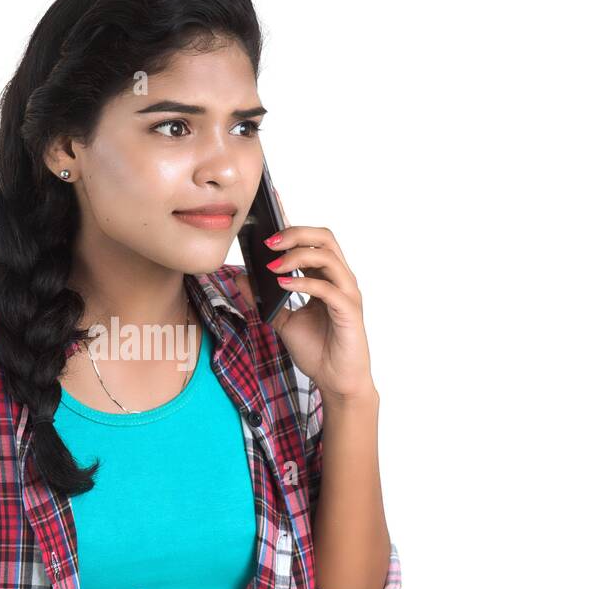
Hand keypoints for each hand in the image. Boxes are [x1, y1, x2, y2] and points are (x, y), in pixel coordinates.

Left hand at [234, 189, 377, 402]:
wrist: (337, 382)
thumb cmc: (318, 350)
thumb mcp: (281, 321)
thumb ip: (264, 298)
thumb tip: (240, 276)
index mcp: (326, 277)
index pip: (311, 239)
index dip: (292, 221)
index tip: (270, 206)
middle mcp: (340, 279)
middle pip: (324, 237)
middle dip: (294, 233)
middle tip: (267, 242)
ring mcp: (347, 294)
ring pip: (328, 257)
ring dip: (297, 256)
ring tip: (271, 266)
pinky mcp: (349, 312)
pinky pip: (328, 289)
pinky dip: (304, 283)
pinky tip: (282, 285)